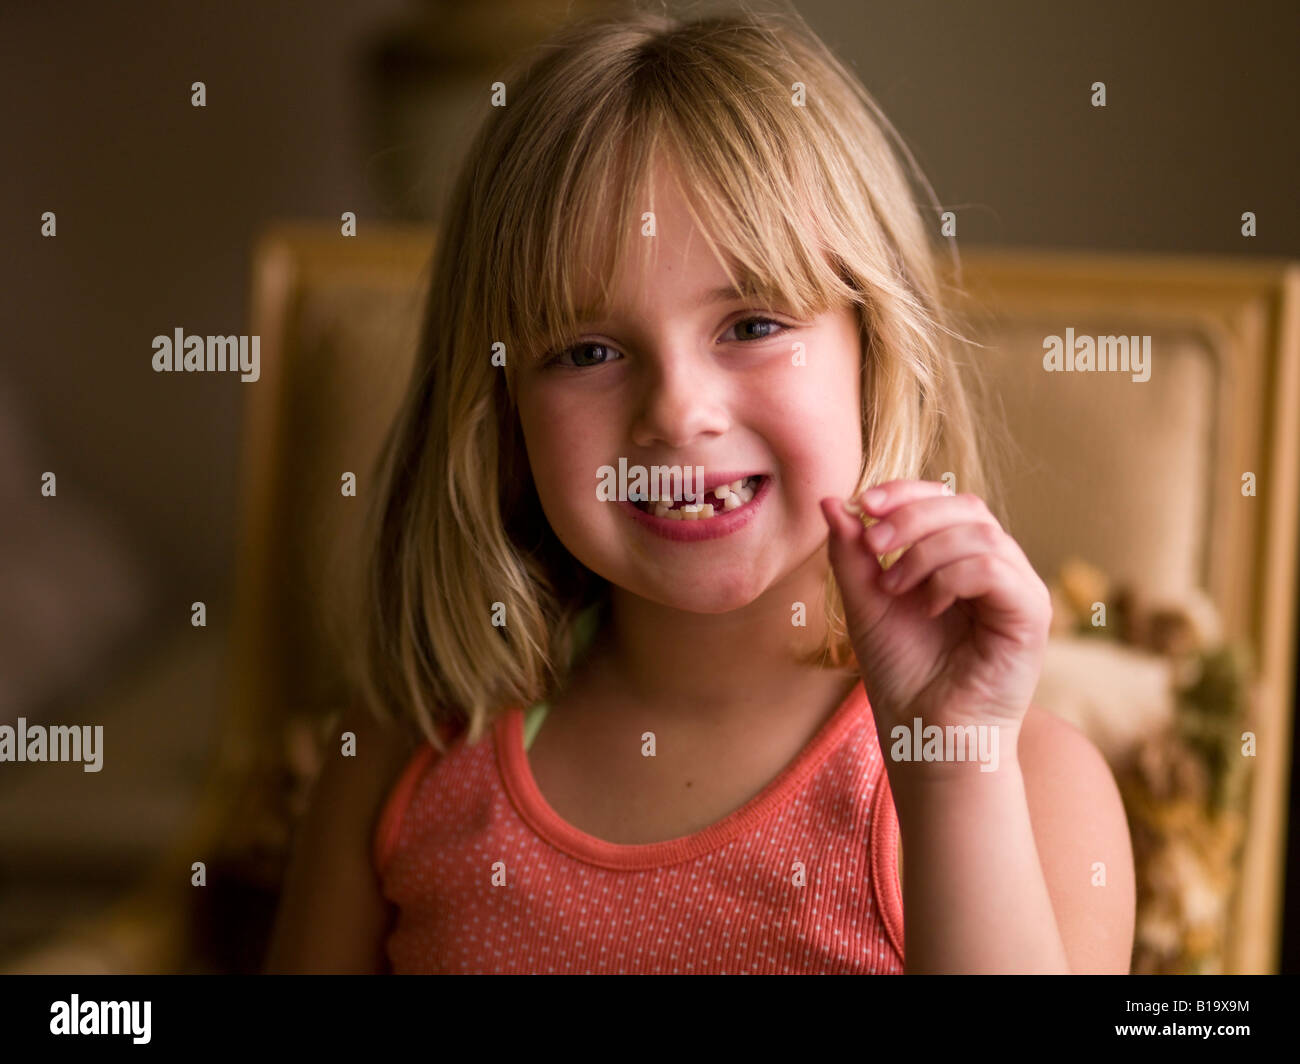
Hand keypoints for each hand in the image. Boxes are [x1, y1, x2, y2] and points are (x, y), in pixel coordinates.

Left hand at [819, 480, 1051, 748]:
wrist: (924, 733)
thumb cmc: (902, 674)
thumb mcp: (866, 602)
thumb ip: (852, 554)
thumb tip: (832, 501)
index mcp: (960, 558)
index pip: (943, 499)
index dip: (905, 492)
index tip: (863, 505)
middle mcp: (996, 566)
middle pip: (963, 505)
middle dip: (911, 515)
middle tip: (874, 545)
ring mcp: (1018, 588)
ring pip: (979, 532)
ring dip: (924, 552)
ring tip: (892, 588)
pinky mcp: (1031, 614)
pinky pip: (995, 568)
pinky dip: (952, 576)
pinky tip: (928, 606)